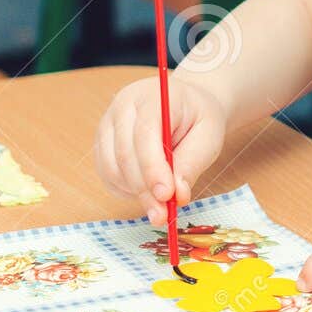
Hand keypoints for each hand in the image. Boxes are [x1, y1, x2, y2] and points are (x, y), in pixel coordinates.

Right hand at [94, 74, 228, 222]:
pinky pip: (107, 173)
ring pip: (112, 167)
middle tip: (162, 215)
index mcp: (153, 96)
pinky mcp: (102, 142)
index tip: (166, 195)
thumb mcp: (209, 136)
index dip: (153, 167)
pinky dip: (125, 190)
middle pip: (125, 153)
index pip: (146, 133)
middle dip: (145, 189)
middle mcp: (123, 105)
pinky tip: (145, 194)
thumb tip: (177, 195)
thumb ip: (193, 162)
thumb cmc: (199, 118)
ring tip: (159, 206)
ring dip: (135, 192)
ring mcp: (108, 123)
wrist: (186, 104)